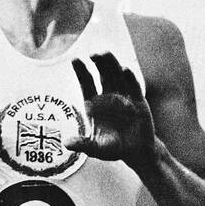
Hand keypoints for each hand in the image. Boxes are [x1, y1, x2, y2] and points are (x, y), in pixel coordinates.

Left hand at [67, 52, 157, 171]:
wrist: (136, 152)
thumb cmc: (113, 148)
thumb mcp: (97, 149)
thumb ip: (83, 144)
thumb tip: (66, 143)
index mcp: (95, 105)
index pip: (86, 84)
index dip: (81, 72)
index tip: (75, 59)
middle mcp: (108, 97)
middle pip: (102, 76)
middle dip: (98, 64)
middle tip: (93, 53)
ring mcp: (124, 97)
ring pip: (117, 77)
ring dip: (112, 65)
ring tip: (106, 53)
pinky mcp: (138, 101)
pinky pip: (133, 87)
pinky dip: (129, 79)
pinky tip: (125, 70)